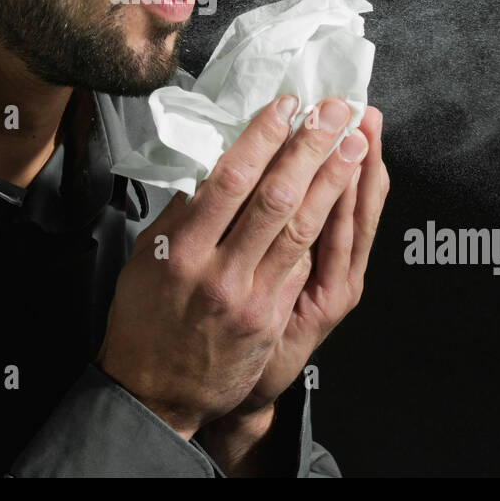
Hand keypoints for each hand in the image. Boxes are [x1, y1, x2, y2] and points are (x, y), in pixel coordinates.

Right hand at [96, 94, 367, 439]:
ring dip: (333, 182)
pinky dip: (326, 228)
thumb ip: (178, 216)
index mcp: (180, 249)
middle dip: (310, 148)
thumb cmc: (143, 322)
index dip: (263, 138)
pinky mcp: (270, 319)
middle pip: (275, 197)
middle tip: (335, 112)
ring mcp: (250, 298)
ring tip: (356, 144)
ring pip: (300, 228)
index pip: (230, 179)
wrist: (155, 394)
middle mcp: (218, 271)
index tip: (286, 106)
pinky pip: (303, 266)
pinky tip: (345, 199)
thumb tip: (210, 169)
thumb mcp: (143, 259)